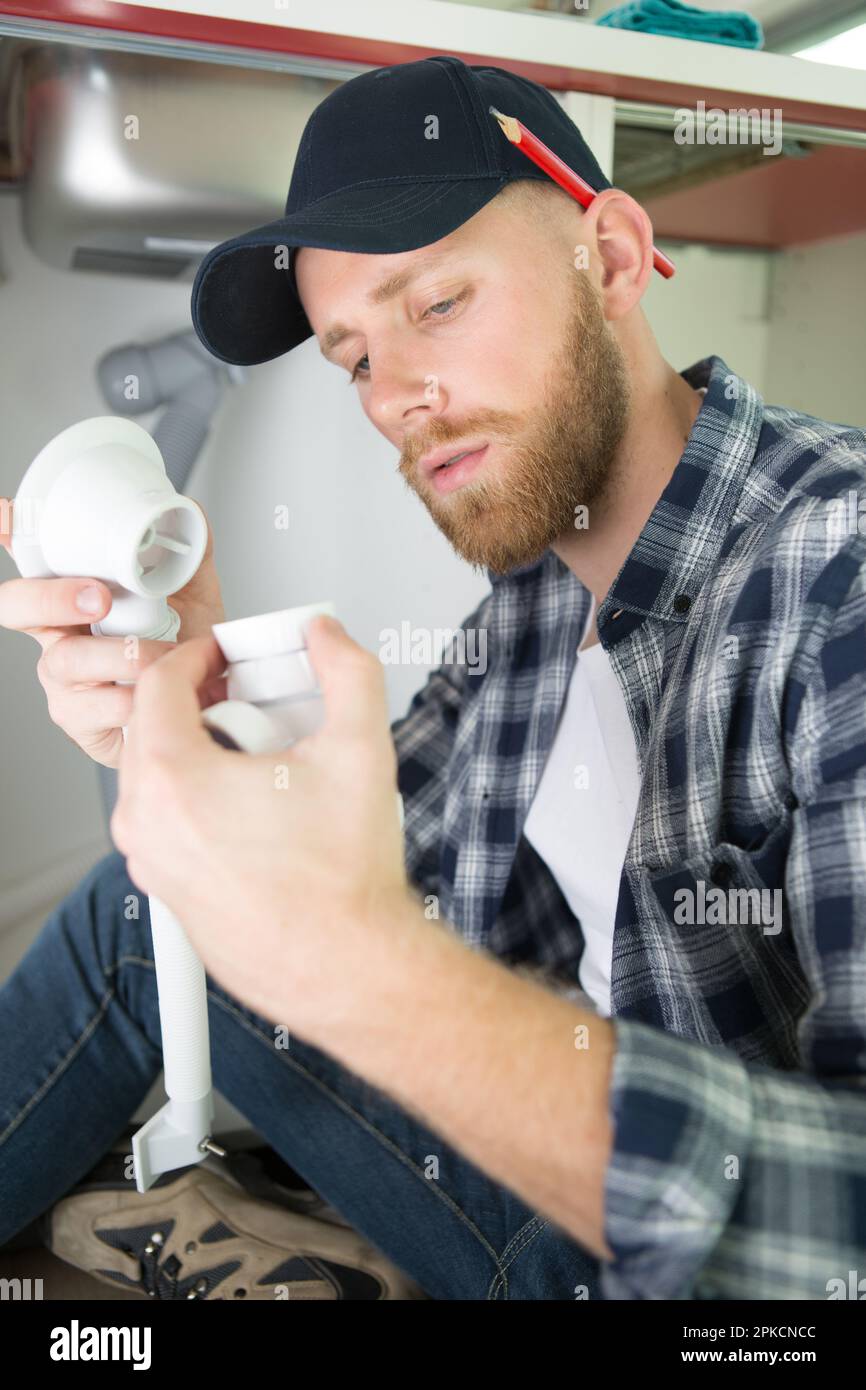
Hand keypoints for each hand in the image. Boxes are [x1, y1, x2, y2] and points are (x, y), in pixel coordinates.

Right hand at [0, 498, 225, 767]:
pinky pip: (92, 708)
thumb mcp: (192, 598)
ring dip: (118, 655)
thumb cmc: (182, 655)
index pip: (31, 559)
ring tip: (158, 655)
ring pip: (66, 660)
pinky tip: (150, 697)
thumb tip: (187, 513)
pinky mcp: (77, 718)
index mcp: (74, 597)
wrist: (202, 712)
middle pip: (16, 606)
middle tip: (99, 598)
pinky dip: (129, 700)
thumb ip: (189, 557)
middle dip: (50, 597)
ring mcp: (63, 678)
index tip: (6, 515)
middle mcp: (59, 634)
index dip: (10, 535)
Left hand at [110, 615, 409, 1034]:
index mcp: (174, 779)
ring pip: (158, 781)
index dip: (197, 654)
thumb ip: (346, 672)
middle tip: (256, 708)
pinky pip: (169, 826)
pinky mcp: (170, 894)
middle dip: (203, 706)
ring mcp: (154, 864)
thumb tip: (327, 640)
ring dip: (202, 755)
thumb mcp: (359, 748)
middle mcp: (148, 824)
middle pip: (153, 730)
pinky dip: (201, 804)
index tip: (226, 655)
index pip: (158, 684)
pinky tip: (260, 815)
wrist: (349, 966)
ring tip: (265, 768)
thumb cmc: (343, 882)